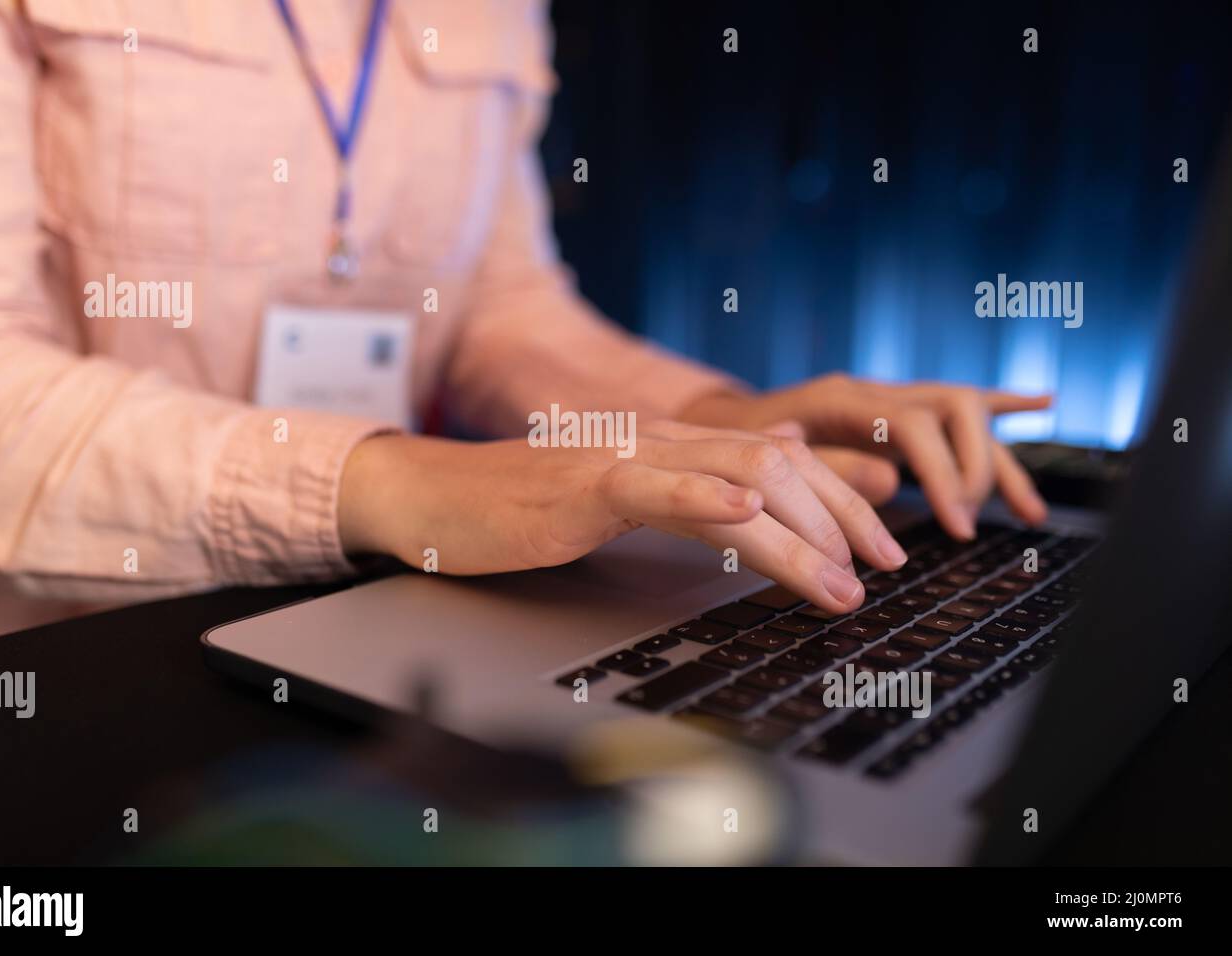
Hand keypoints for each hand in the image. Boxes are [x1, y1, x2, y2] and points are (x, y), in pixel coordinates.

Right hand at [337, 422, 910, 612]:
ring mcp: (623, 457)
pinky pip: (658, 487)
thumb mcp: (617, 495)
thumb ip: (688, 486)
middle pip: (776, 469)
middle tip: (883, 570)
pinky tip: (746, 515)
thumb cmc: (517, 507)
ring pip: (734, 481)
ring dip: (798, 535)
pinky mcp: (584, 485)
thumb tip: (761, 482)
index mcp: (670, 446)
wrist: (431, 497)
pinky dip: (707, 499)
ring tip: (840, 583)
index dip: (839, 503)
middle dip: (842, 520)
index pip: (778, 464)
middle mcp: (658, 441)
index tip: (877, 551)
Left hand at [677, 374, 1051, 539]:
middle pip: (953, 409)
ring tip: (1030, 511)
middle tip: (965, 525)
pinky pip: (954, 405)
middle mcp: (873, 390)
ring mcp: (888, 398)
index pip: (915, 425)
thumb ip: (824, 468)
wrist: (712, 425)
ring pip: (964, 412)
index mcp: (841, 398)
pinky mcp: (896, 412)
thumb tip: (893, 481)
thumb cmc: (733, 446)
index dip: (944, 473)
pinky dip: (1001, 403)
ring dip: (999, 460)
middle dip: (973, 468)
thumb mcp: (763, 461)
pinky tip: (1041, 401)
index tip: (956, 524)